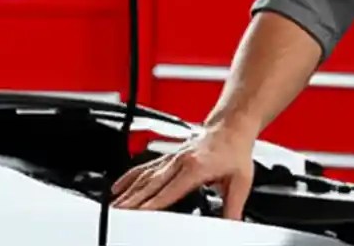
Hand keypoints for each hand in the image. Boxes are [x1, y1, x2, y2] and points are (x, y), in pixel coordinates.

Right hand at [110, 123, 255, 218]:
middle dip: (132, 200)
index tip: (139, 214)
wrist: (232, 128)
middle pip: (151, 184)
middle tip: (117, 213)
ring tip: (113, 205)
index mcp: (196, 167)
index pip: (169, 190)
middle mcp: (180, 161)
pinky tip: (118, 186)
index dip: (153, 203)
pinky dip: (129, 177)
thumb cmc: (235, 151)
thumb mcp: (240, 182)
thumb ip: (233, 207)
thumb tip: (232, 225)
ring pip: (144, 176)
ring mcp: (172, 158)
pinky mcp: (168, 156)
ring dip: (127, 191)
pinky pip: (145, 167)